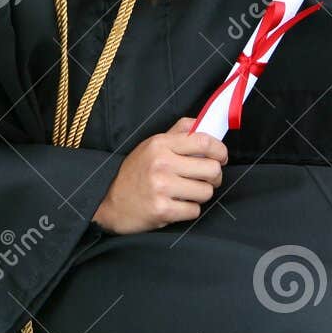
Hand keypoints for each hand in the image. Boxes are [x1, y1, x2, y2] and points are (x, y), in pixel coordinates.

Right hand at [92, 117, 228, 234]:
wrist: (110, 203)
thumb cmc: (135, 173)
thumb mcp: (152, 145)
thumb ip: (178, 132)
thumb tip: (203, 122)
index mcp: (161, 144)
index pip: (204, 141)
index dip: (220, 150)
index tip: (221, 157)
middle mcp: (162, 163)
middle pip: (212, 169)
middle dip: (214, 176)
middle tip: (205, 179)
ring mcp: (162, 187)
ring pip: (206, 191)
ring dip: (200, 195)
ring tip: (186, 193)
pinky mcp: (162, 210)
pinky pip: (194, 210)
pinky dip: (189, 210)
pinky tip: (176, 205)